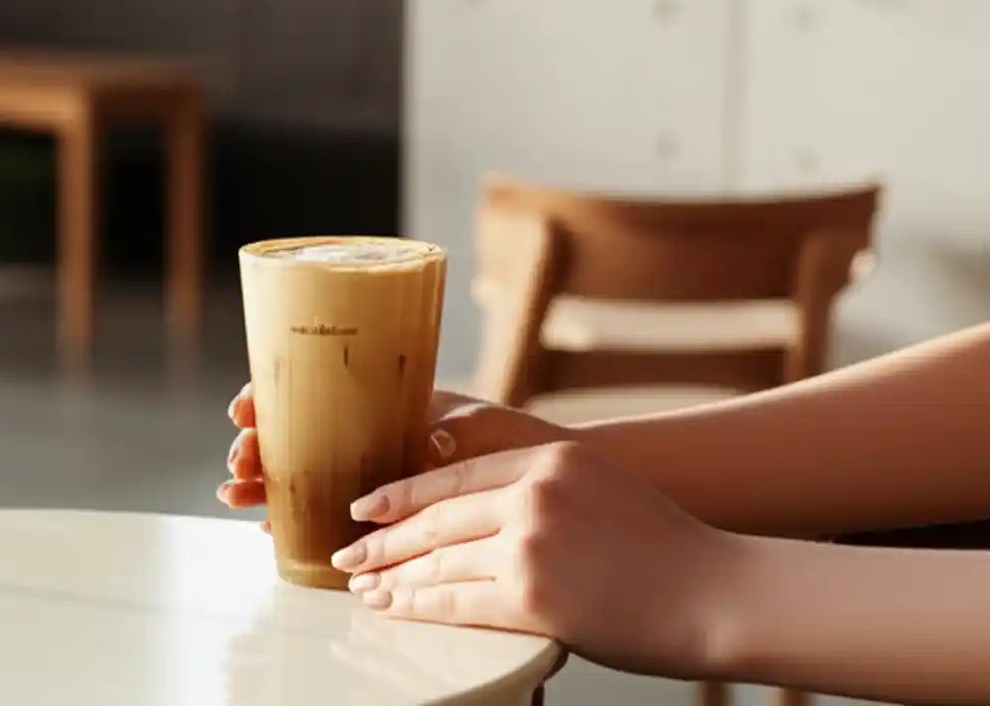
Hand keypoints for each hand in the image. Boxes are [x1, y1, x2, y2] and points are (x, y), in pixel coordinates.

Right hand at [216, 384, 568, 525]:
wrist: (540, 485)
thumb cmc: (513, 445)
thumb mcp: (481, 428)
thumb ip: (452, 432)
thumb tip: (428, 440)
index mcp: (383, 402)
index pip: (310, 386)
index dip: (270, 396)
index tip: (245, 410)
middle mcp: (366, 435)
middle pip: (292, 433)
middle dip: (257, 446)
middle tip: (240, 462)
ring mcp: (366, 473)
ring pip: (298, 472)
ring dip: (263, 481)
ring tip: (235, 492)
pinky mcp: (375, 513)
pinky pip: (318, 509)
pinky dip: (289, 514)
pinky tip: (267, 524)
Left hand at [331, 441, 741, 678]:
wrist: (718, 591)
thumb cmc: (665, 549)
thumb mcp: (601, 488)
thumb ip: (543, 488)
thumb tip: (487, 511)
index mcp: (550, 458)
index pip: (455, 476)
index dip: (402, 493)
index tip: (365, 506)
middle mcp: (535, 492)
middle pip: (436, 516)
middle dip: (384, 537)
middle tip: (346, 552)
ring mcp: (531, 542)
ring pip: (439, 559)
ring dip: (393, 575)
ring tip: (362, 586)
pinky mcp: (533, 594)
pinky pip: (456, 599)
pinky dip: (417, 604)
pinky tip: (394, 607)